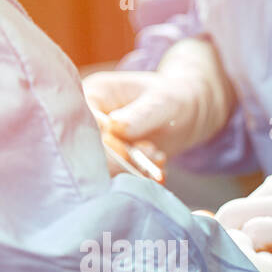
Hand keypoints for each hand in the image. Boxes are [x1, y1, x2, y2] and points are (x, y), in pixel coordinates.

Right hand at [82, 38, 233, 166]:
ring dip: (134, 169)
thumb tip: (114, 128)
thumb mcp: (162, 101)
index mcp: (95, 94)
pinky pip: (121, 175)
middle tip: (151, 154)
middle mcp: (91, 119)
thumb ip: (140, 114)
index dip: (102, 141)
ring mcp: (102, 142)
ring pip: (106, 166)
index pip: (83, 121)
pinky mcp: (116, 160)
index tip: (127, 150)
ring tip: (158, 157)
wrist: (188, 113)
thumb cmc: (173, 97)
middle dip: (121, 158)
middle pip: (90, 147)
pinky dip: (141, 176)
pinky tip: (159, 167)